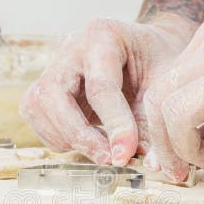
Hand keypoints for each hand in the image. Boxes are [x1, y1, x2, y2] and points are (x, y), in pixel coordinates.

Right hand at [19, 14, 196, 167]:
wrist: (147, 51)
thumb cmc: (158, 64)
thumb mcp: (166, 85)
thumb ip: (157, 121)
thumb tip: (153, 167)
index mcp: (103, 36)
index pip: (100, 86)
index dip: (113, 125)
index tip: (126, 155)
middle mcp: (70, 48)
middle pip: (54, 96)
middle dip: (81, 136)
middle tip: (110, 159)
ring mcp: (51, 67)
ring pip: (39, 110)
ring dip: (69, 139)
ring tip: (105, 150)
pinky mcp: (42, 90)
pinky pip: (38, 121)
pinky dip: (61, 139)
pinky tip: (90, 140)